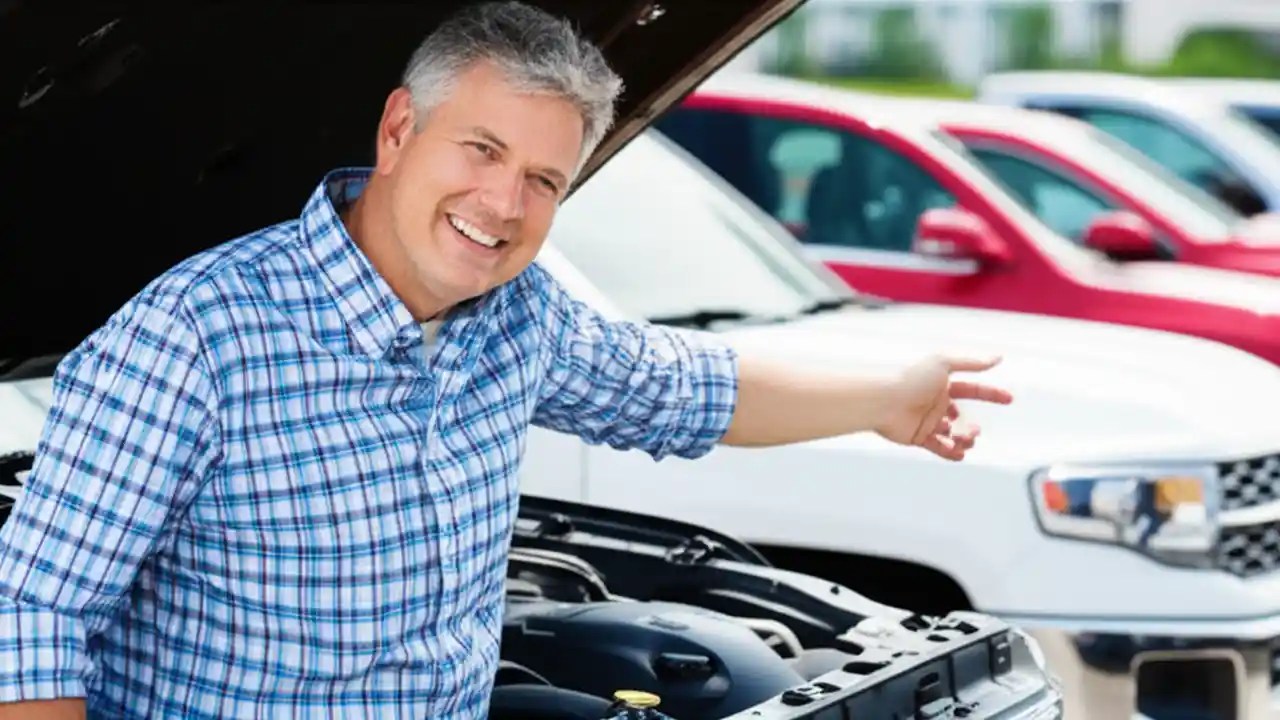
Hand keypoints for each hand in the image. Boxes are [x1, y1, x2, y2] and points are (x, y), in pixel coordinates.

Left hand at [875, 354, 1012, 460]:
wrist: (883, 400)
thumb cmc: (910, 378)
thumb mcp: (943, 363)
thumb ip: (971, 363)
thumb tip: (998, 358)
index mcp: (942, 385)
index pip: (972, 389)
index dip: (991, 394)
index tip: (1009, 399)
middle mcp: (935, 403)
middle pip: (964, 418)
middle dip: (972, 428)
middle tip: (972, 432)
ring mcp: (927, 421)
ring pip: (954, 435)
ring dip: (964, 440)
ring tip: (963, 441)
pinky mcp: (917, 437)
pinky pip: (939, 447)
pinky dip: (951, 452)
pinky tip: (958, 453)